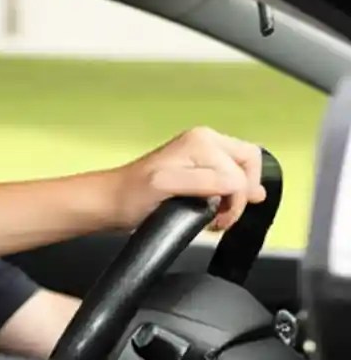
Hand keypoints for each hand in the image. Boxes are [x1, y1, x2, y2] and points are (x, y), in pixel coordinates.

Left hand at [108, 126, 265, 231]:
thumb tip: (237, 185)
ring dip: (234, 201)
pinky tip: (212, 213)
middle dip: (239, 198)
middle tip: (219, 218)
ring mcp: (205, 156)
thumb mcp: (166, 185)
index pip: (243, 173)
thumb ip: (204, 181)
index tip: (215, 219)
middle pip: (249, 169)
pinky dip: (228, 201)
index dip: (235, 200)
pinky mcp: (201, 171)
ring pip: (242, 177)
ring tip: (213, 217)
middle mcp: (207, 142)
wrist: (110, 203)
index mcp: (203, 140)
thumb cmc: (132, 196)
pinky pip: (231, 183)